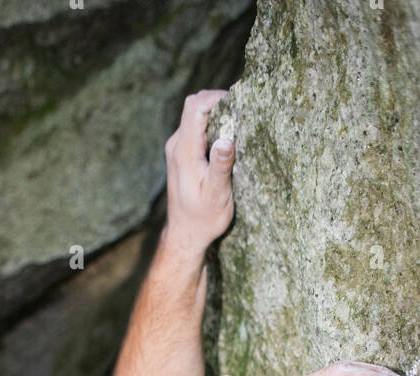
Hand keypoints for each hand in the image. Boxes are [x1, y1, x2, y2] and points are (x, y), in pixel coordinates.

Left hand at [163, 90, 234, 257]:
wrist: (185, 234)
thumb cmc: (203, 218)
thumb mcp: (217, 194)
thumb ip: (221, 166)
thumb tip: (227, 140)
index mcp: (184, 151)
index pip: (195, 106)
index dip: (216, 97)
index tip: (238, 102)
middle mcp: (177, 144)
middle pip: (194, 106)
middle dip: (218, 102)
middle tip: (242, 112)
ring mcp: (177, 148)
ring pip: (195, 116)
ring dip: (216, 114)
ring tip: (238, 125)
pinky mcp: (181, 153)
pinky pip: (196, 128)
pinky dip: (212, 126)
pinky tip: (227, 139)